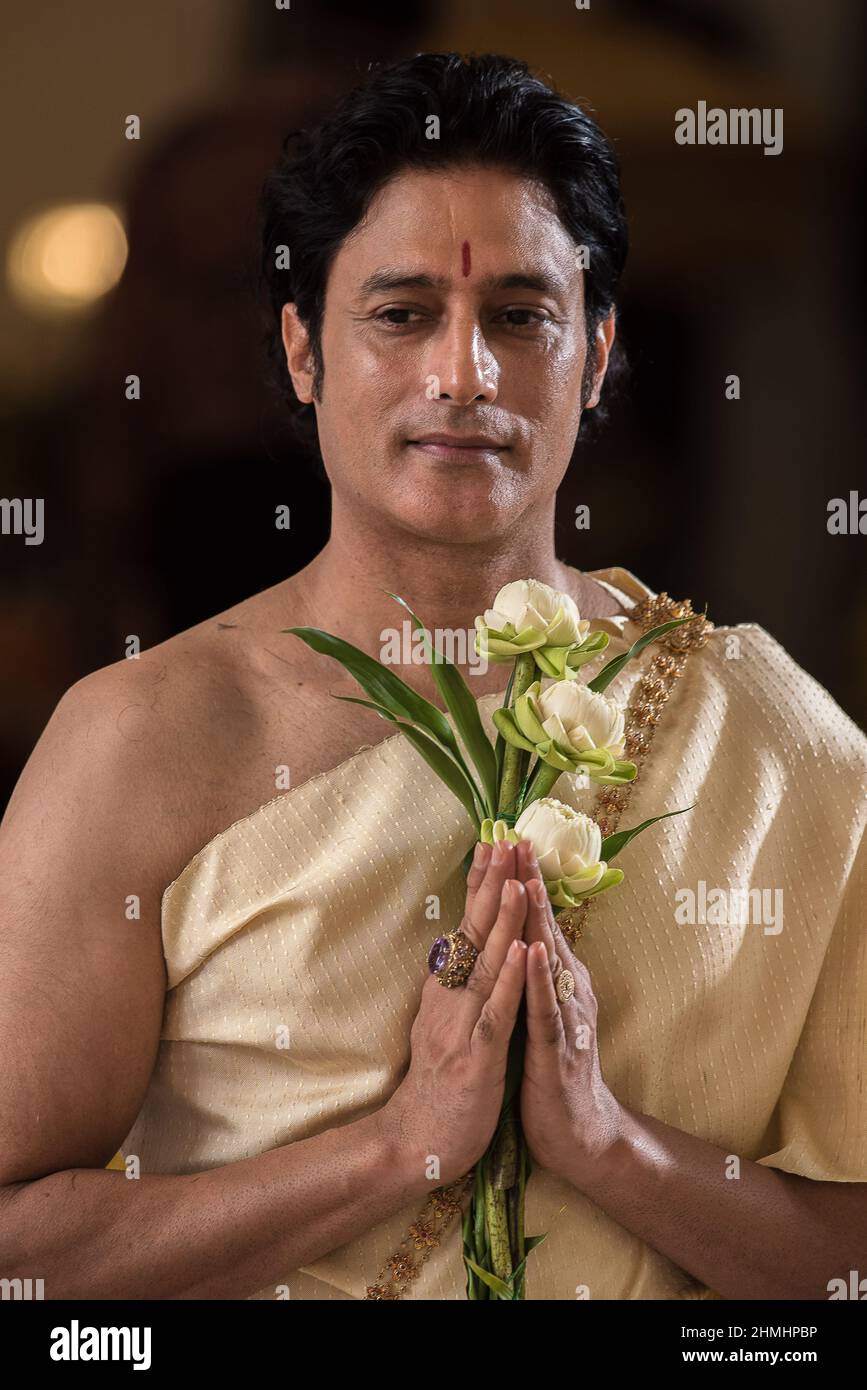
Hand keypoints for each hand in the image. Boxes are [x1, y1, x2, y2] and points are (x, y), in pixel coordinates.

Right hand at [377, 840, 528, 1192]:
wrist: (415, 1140)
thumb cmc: (438, 1081)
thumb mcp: (444, 1020)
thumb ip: (455, 984)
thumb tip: (465, 944)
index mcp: (445, 988)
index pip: (466, 924)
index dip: (480, 883)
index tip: (494, 841)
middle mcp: (448, 996)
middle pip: (473, 930)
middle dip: (491, 884)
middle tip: (505, 839)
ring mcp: (461, 1024)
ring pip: (485, 963)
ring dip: (503, 920)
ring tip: (517, 880)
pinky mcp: (476, 1055)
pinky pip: (495, 1011)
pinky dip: (509, 979)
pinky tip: (522, 951)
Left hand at [514, 839, 623, 1187]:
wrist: (578, 1133)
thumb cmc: (551, 1071)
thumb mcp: (537, 1012)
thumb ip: (530, 973)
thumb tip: (517, 930)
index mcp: (556, 979)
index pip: (536, 921)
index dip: (521, 880)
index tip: (507, 838)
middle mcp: (566, 989)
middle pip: (545, 927)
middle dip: (529, 884)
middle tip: (518, 838)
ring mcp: (565, 1017)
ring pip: (549, 960)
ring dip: (538, 921)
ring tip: (525, 881)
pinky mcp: (557, 1050)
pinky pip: (546, 1009)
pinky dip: (539, 978)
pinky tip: (533, 951)